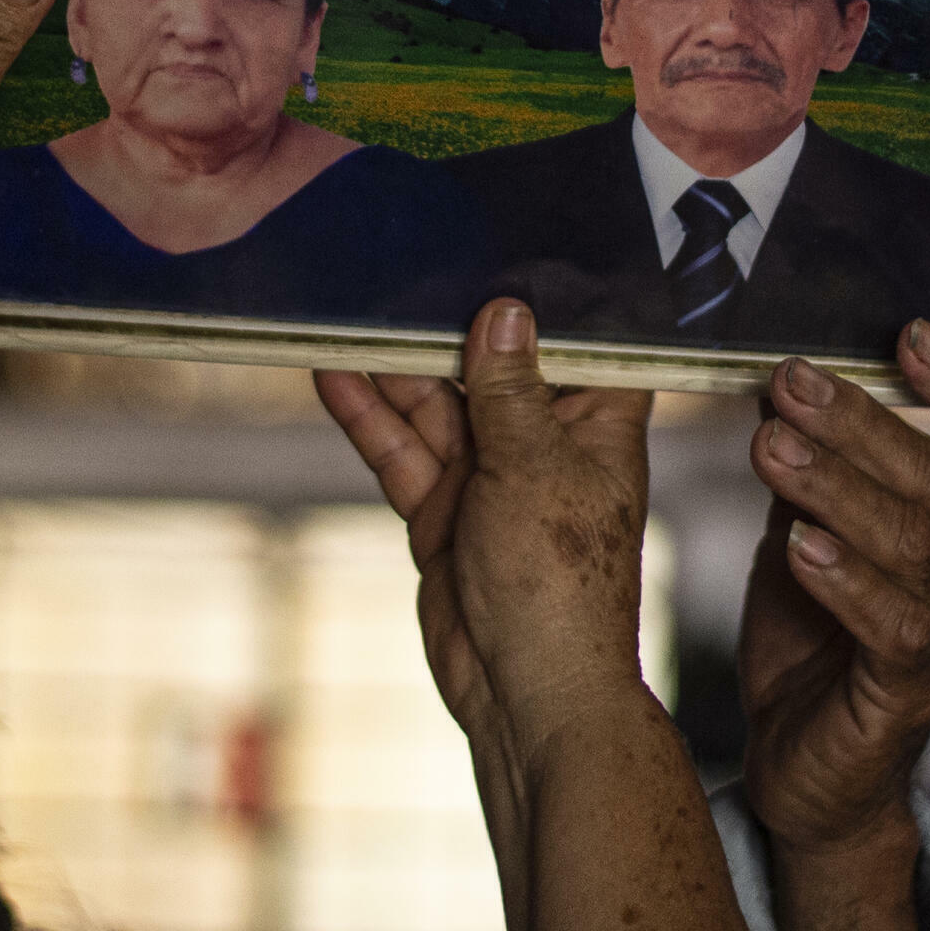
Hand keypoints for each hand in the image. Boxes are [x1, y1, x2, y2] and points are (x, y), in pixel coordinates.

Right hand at [315, 301, 655, 750]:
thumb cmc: (561, 584)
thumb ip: (508, 389)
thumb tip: (503, 312)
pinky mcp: (442, 512)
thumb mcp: (535, 467)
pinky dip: (368, 417)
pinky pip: (401, 452)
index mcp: (597, 424)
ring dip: (393, 365)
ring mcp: (489, 477)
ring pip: (435, 405)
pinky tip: (332, 375)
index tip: (504, 237)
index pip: (577, 341)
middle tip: (395, 264)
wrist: (525, 694)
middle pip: (490, 366)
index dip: (545, 296)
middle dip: (445, 323)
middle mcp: (545, 442)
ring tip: (345, 310)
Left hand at [739, 320, 929, 854]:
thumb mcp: (804, 529)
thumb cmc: (810, 637)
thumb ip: (809, 463)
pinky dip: (847, 581)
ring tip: (770, 446)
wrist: (806, 767)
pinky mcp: (912, 691)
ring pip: (911, 543)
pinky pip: (893, 625)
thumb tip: (778, 376)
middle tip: (790, 381)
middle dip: (858, 422)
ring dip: (837, 487)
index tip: (909, 330)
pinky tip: (800, 546)